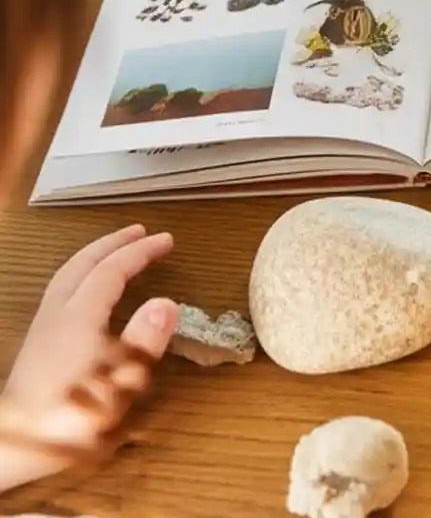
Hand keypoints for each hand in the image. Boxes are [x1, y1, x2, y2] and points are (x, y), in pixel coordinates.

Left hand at [0, 225, 178, 491]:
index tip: (167, 240)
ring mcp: (44, 326)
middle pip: (84, 264)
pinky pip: (62, 288)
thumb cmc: (74, 416)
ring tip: (117, 249)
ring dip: (95, 255)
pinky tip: (90, 287)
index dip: (140, 253)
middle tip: (142, 232)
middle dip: (114, 244)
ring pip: (68, 274)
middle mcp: (58, 313)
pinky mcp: (38, 341)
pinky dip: (82, 273)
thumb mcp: (120, 384)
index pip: (112, 271)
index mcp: (79, 317)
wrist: (17, 443)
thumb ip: (144, 342)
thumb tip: (167, 302)